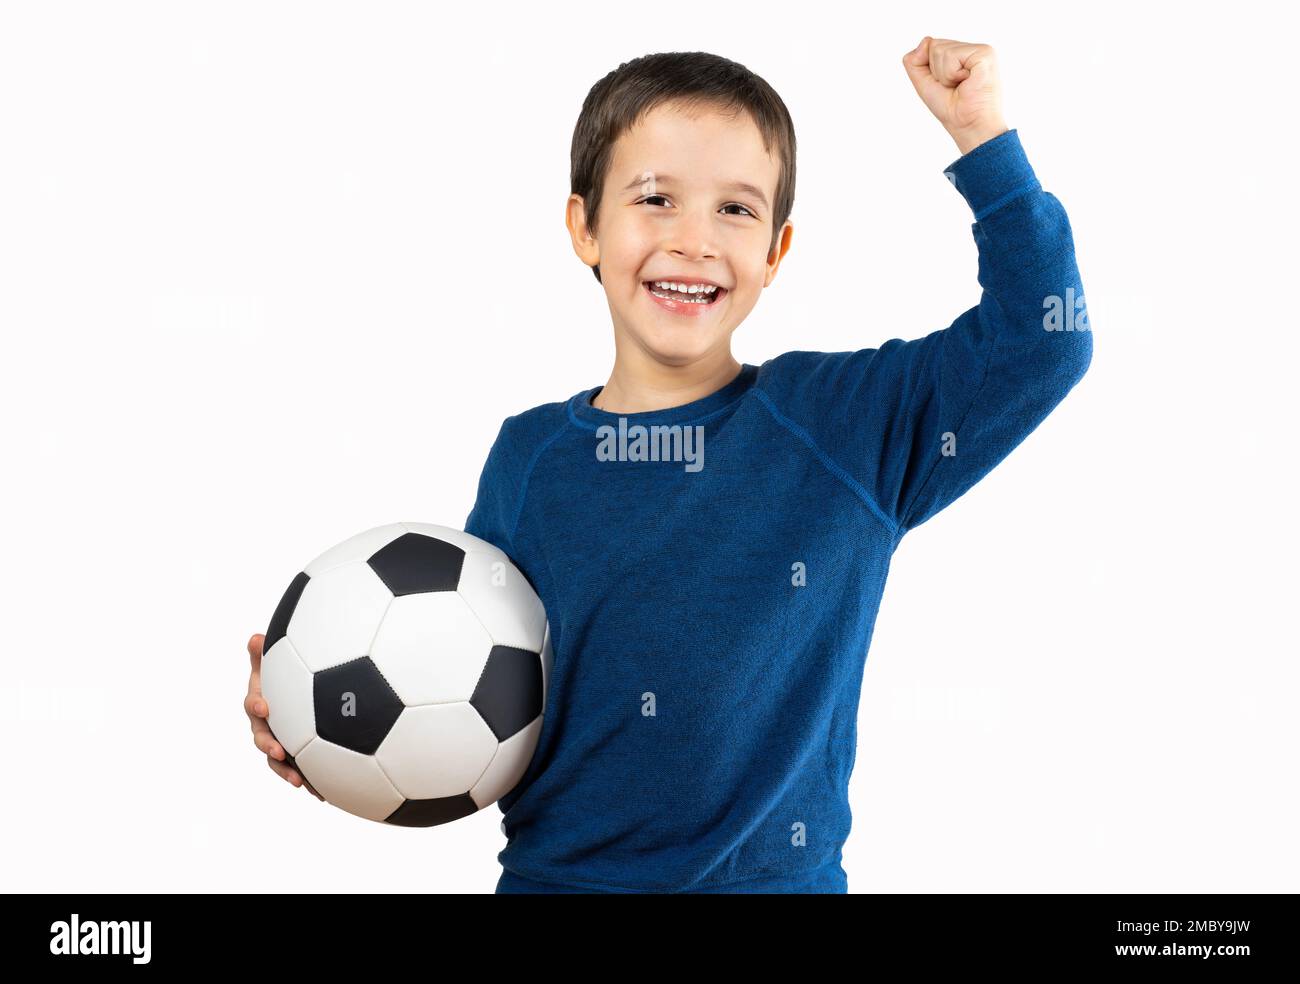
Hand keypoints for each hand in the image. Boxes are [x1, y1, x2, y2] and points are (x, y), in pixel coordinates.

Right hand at [245, 632, 324, 800]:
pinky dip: (308, 781)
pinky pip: (298, 770)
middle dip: (268, 746)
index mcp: (260, 704)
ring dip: (285, 771)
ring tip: (298, 781)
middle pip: (262, 738)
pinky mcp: (294, 756)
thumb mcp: (272, 663)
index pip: (253, 705)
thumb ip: (263, 654)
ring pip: (277, 760)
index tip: (264, 707)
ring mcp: (279, 743)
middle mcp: (266, 726)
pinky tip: (322, 793)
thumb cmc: (282, 677)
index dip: (256, 706)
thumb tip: (255, 637)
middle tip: (279, 751)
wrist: (295, 695)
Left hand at [903, 36, 1008, 155]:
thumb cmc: (951, 108)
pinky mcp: (985, 53)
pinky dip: (952, 74)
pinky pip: (951, 56)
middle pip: (934, 45)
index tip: (946, 85)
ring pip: (940, 50)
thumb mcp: (924, 83)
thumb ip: (915, 61)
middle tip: (954, 87)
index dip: (930, 70)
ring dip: (944, 75)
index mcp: (961, 54)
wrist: (968, 126)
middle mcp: (971, 49)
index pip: (931, 46)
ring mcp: (980, 49)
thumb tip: (926, 39)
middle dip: (936, 71)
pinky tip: (967, 82)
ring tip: (961, 85)